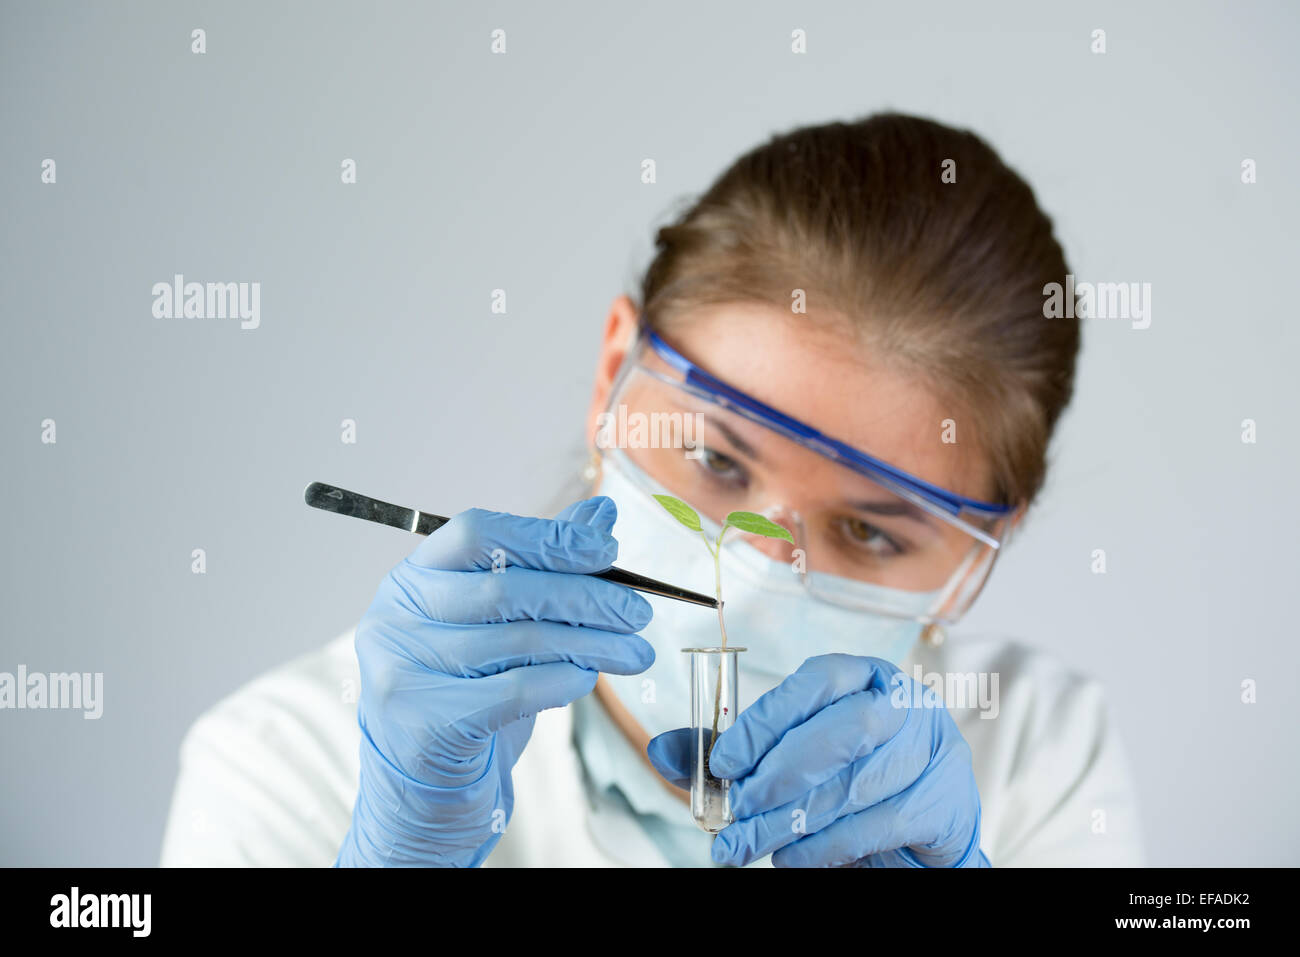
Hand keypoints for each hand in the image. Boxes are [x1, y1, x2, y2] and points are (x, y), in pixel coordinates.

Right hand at [335, 496, 653, 866]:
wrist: (424, 793)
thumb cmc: (465, 698)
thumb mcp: (501, 628)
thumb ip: (544, 567)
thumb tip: (600, 516)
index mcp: (412, 578)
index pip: (477, 533)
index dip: (546, 536)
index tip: (606, 549)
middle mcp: (395, 616)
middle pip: (505, 586)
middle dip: (586, 598)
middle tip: (639, 613)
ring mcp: (401, 670)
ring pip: (518, 639)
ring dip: (591, 644)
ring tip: (635, 652)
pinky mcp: (423, 723)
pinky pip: (512, 690)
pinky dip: (562, 681)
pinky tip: (588, 681)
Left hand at [646, 654, 987, 866]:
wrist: (925, 823)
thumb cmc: (851, 775)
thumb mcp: (794, 753)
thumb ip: (735, 753)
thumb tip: (662, 752)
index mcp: (863, 676)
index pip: (815, 681)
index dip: (766, 720)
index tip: (723, 761)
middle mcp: (903, 705)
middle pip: (842, 730)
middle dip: (780, 773)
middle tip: (739, 810)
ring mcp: (930, 751)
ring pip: (854, 785)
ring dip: (790, 821)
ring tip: (748, 844)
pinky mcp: (942, 802)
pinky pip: (874, 826)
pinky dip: (823, 848)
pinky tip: (790, 858)